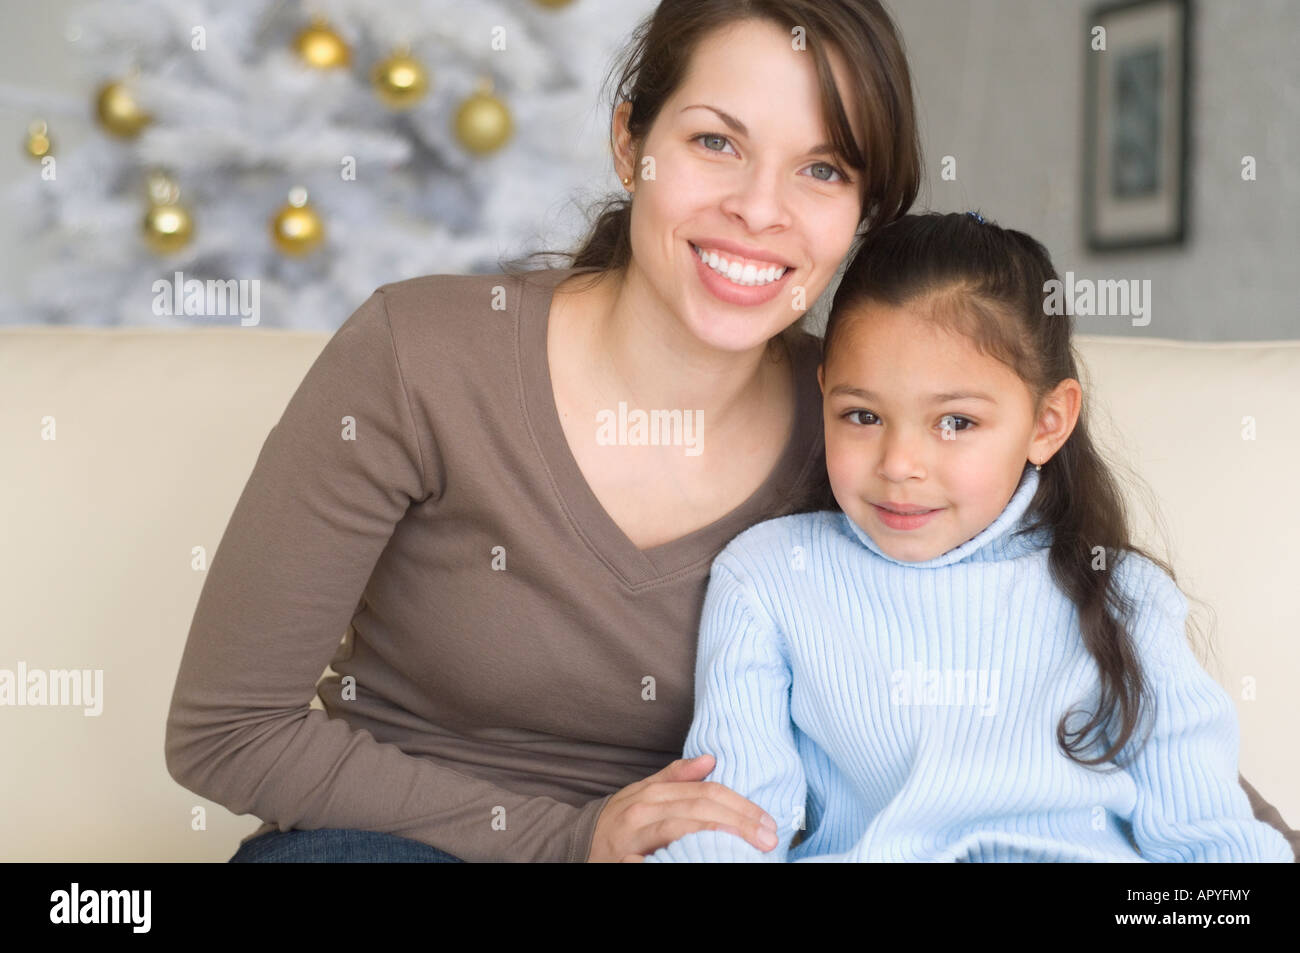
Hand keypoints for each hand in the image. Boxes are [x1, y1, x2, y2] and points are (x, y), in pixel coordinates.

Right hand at [587, 753, 779, 861]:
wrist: (574, 845)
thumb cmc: (617, 823)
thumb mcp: (643, 793)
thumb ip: (675, 777)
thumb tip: (710, 759)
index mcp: (653, 793)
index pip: (705, 792)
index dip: (740, 805)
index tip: (767, 821)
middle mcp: (644, 810)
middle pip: (700, 808)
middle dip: (739, 822)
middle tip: (769, 837)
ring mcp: (634, 837)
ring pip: (684, 829)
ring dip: (722, 836)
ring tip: (751, 849)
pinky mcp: (627, 860)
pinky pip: (664, 857)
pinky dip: (688, 855)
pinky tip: (712, 858)